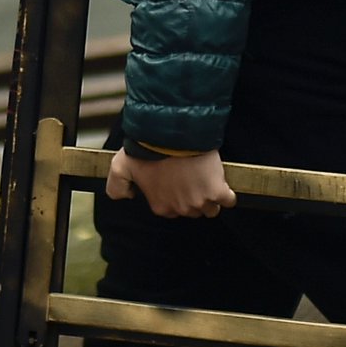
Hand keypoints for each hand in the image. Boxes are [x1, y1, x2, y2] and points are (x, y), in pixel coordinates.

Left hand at [107, 146, 236, 218]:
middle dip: (192, 198)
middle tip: (191, 179)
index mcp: (160, 206)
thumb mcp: (120, 167)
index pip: (172, 210)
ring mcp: (200, 201)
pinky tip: (222, 184)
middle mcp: (181, 208)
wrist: (172, 135)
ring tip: (206, 181)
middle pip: (192, 211)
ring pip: (211, 209)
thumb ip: (116, 186)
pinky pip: (229, 200)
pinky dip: (227, 194)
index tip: (177, 183)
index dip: (175, 196)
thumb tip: (124, 197)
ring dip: (210, 198)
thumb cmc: (148, 149)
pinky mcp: (217, 191)